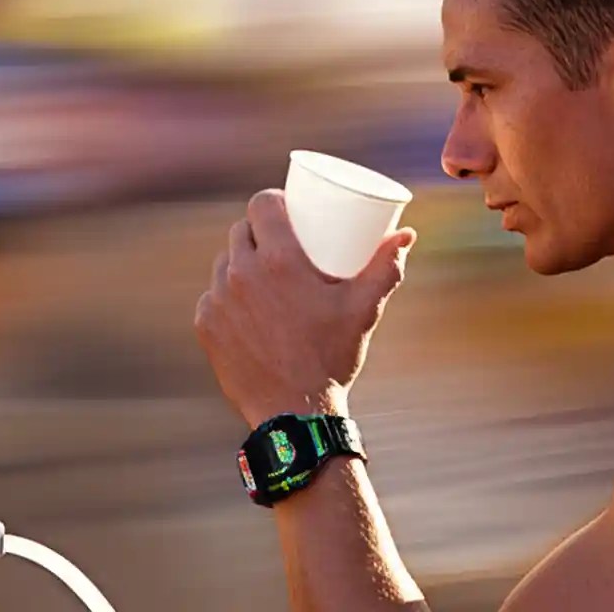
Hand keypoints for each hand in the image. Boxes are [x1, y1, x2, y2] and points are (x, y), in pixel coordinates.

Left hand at [194, 190, 416, 426]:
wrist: (294, 413)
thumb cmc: (332, 357)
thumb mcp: (364, 309)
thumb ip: (386, 268)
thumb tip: (407, 234)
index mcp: (277, 261)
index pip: (261, 205)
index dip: (273, 201)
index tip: (287, 208)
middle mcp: (240, 274)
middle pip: (242, 232)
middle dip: (259, 230)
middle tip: (282, 241)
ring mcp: (217, 301)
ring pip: (224, 263)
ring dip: (241, 260)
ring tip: (262, 270)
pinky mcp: (206, 325)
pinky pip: (212, 296)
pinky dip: (228, 295)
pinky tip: (242, 302)